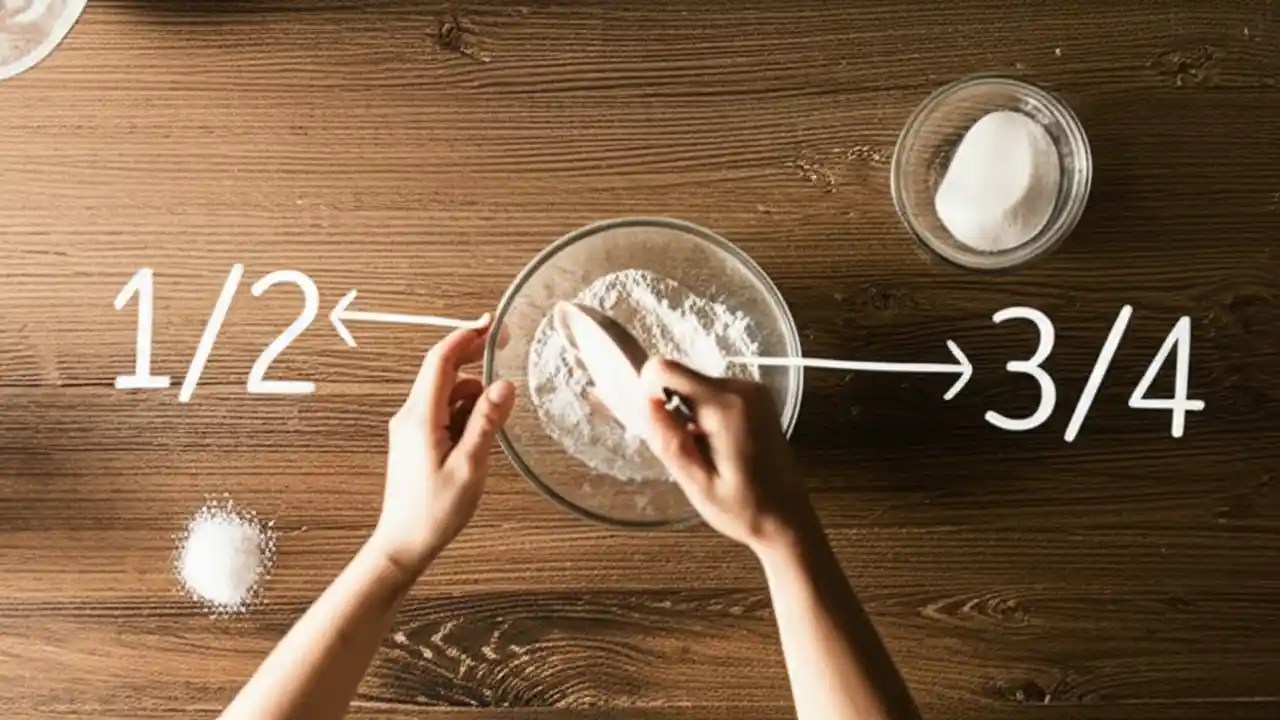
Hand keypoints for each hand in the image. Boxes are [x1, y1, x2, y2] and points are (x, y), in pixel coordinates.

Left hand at [371, 317, 515, 575]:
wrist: (402, 544)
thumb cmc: (433, 512)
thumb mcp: (470, 466)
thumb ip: (487, 422)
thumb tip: (504, 386)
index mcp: (421, 417)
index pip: (440, 360)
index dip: (465, 337)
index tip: (489, 324)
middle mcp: (411, 416)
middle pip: (442, 371)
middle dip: (472, 357)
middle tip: (501, 347)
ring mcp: (411, 428)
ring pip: (447, 394)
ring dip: (473, 396)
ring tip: (494, 424)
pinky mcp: (416, 440)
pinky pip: (444, 413)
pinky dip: (465, 414)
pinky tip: (480, 437)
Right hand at [640, 358, 815, 553]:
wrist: (788, 519)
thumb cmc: (745, 510)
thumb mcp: (698, 486)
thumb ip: (670, 443)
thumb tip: (646, 403)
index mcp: (726, 406)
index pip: (664, 369)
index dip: (650, 393)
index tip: (661, 429)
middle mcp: (742, 388)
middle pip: (679, 378)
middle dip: (672, 411)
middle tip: (691, 453)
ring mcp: (752, 390)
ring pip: (693, 386)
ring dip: (689, 417)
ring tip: (707, 455)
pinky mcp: (755, 397)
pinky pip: (711, 394)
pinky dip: (704, 417)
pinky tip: (719, 448)